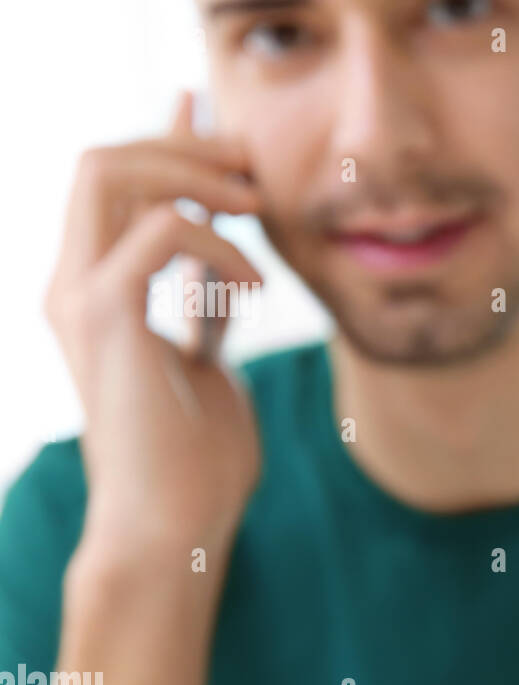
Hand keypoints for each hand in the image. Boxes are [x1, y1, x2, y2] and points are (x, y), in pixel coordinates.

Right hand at [45, 92, 263, 548]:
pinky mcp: (105, 318)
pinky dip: (215, 243)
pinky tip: (253, 286)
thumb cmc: (196, 458)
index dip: (169, 144)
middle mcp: (74, 283)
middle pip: (105, 159)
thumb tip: (224, 257)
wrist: (176, 526)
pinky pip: (155, 231)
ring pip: (108, 170)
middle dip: (186, 146)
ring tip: (257, 207)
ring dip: (193, 172)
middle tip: (255, 171)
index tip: (231, 137)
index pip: (115, 186)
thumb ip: (205, 301)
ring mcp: (80, 298)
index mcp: (96, 291)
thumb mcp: (208, 357)